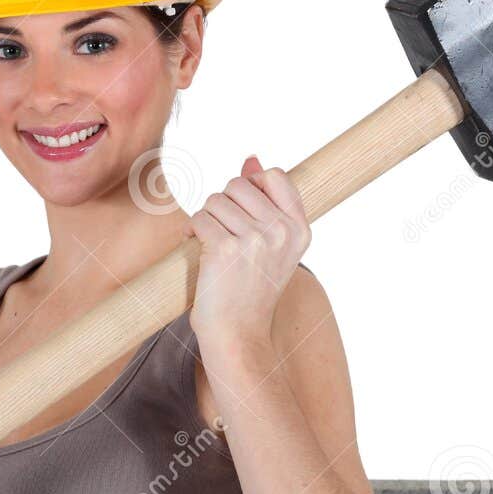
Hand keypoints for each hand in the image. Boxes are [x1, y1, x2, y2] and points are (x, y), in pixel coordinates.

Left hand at [183, 155, 310, 359]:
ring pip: (215, 200)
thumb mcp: (271, 245)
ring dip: (206, 219)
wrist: (238, 333)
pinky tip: (198, 250)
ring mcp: (255, 239)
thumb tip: (251, 159)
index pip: (276, 176)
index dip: (251, 186)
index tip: (243, 212)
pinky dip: (192, 232)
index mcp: (300, 229)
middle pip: (238, 185)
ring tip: (213, 245)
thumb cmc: (250, 290)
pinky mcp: (225, 248)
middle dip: (223, 205)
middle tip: (225, 234)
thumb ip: (265, 201)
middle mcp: (282, 232)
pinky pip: (199, 218)